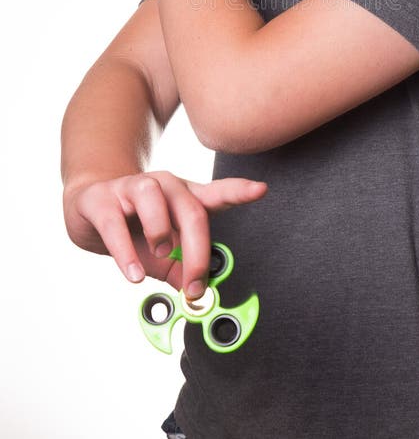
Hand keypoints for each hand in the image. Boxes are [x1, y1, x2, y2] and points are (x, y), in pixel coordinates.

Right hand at [63, 171, 267, 298]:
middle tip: (196, 285)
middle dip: (198, 249)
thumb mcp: (163, 252)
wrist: (90, 205)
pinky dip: (125, 251)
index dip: (239, 191)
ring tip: (159, 256)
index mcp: (185, 198)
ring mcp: (132, 188)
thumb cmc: (135, 227)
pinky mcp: (102, 199)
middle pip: (190, 208)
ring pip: (153, 198)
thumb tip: (200, 299)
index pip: (217, 193)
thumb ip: (181, 271)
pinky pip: (115, 222)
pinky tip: (133, 274)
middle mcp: (164, 187)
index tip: (261, 190)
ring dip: (161, 231)